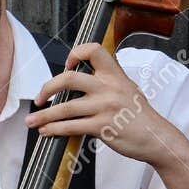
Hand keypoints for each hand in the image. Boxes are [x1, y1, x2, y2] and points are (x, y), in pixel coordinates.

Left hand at [27, 42, 185, 167]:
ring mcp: (105, 107)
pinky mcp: (102, 126)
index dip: (75, 54)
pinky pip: (71, 127)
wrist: (156, 138)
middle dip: (47, 89)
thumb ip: (106, 82)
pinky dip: (54, 130)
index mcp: (115, 74)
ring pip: (65, 108)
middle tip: (39, 98)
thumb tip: (77, 80)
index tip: (66, 66)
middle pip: (69, 78)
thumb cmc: (139, 116)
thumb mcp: (127, 89)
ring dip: (44, 116)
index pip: (93, 50)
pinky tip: (46, 131)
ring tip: (32, 121)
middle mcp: (109, 87)